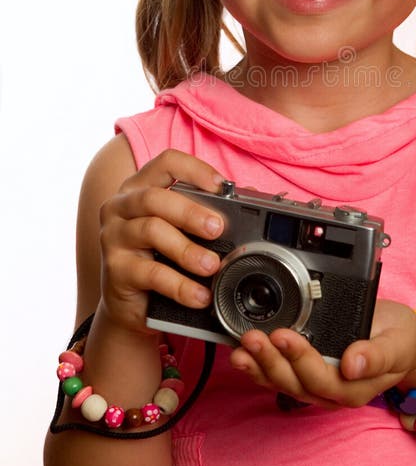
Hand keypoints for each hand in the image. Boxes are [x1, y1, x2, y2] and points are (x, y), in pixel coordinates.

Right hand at [98, 149, 225, 332]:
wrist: (134, 302)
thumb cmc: (161, 255)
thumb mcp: (182, 229)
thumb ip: (210, 209)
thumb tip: (252, 194)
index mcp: (140, 187)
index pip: (166, 162)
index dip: (194, 169)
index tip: (222, 186)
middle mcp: (121, 206)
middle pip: (154, 197)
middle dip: (191, 212)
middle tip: (218, 228)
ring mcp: (113, 236)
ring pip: (151, 231)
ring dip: (187, 249)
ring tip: (212, 265)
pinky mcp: (115, 269)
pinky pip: (150, 273)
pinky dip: (180, 285)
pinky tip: (199, 294)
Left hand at [229, 300, 415, 407]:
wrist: (399, 341)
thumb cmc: (399, 339)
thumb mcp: (397, 342)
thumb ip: (377, 355)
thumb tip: (353, 364)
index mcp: (354, 387)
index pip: (321, 377)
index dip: (299, 358)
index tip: (283, 334)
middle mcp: (331, 392)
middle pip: (295, 382)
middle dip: (270, 360)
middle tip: (252, 338)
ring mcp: (316, 386)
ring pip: (282, 382)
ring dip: (258, 366)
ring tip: (239, 349)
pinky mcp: (305, 375)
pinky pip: (278, 377)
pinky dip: (258, 367)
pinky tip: (241, 356)